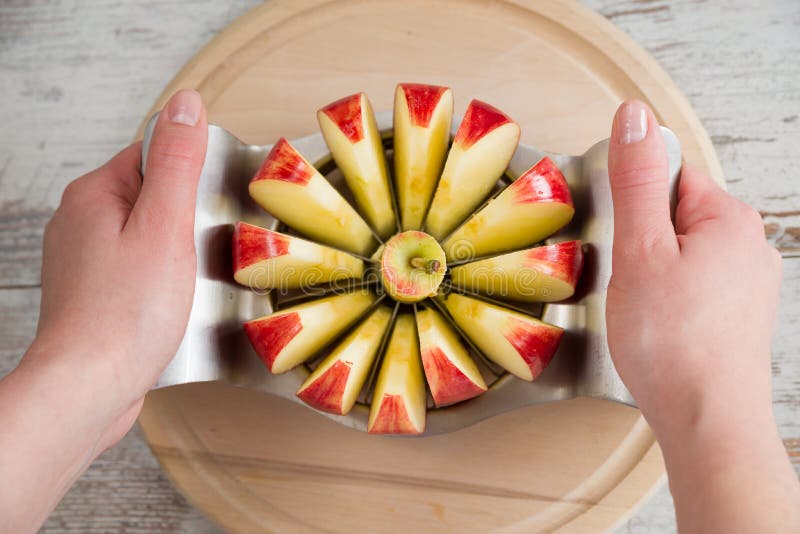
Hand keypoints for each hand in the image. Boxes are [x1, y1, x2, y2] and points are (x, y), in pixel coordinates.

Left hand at [0, 89, 206, 531]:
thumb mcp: (166, 226)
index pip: (151, 156)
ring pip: (147, 239)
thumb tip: (185, 104)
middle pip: (151, 199)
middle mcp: (80, 223)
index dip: (189, 180)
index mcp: (93, 195)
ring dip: (176, 257)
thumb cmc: (127, 312)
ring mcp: (83, 262)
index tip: (207, 211)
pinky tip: (171, 308)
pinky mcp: (93, 295)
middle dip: (185, 222)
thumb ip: (177, 163)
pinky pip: (138, 273)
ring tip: (187, 285)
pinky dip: (160, 284)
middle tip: (201, 253)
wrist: (90, 388)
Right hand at [606, 100, 798, 531]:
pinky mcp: (739, 317)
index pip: (669, 177)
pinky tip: (661, 331)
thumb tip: (635, 116)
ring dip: (653, 277)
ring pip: (680, 257)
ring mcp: (748, 285)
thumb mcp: (640, 249)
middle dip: (641, 245)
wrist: (707, 421)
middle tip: (630, 284)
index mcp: (730, 219)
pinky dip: (670, 303)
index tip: (624, 243)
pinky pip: (693, 289)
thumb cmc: (673, 342)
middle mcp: (749, 246)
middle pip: (674, 218)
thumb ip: (636, 179)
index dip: (633, 208)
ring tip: (644, 313)